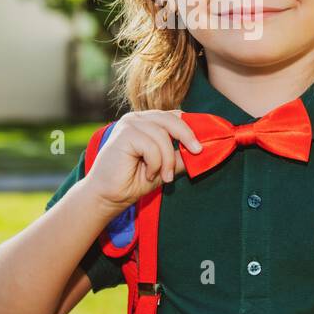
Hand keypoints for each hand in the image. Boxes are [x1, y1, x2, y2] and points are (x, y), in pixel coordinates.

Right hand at [79, 109, 201, 216]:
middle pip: (172, 119)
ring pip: (163, 135)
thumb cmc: (133, 182)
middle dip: (188, 136)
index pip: (175, 116)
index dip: (192, 127)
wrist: (108, 196)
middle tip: (198, 152)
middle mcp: (138, 118)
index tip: (205, 143)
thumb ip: (181, 157)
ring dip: (167, 160)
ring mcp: (130, 123)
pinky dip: (155, 163)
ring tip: (164, 177)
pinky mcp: (124, 133)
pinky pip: (152, 145)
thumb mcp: (165, 168)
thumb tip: (205, 150)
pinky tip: (148, 174)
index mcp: (148, 122)